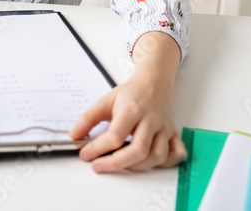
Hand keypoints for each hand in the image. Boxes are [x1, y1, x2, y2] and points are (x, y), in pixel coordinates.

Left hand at [68, 31, 185, 172]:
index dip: (97, 148)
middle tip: (98, 166)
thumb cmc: (130, 94)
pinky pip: (176, 154)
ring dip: (136, 166)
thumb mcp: (105, 100)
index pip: (116, 136)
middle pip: (138, 150)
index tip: (85, 154)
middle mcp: (151, 120)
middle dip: (115, 163)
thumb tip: (74, 136)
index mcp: (132, 109)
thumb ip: (88, 118)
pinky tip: (149, 163)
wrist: (153, 84)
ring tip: (118, 164)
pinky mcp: (173, 134)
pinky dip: (165, 164)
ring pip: (157, 156)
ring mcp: (164, 129)